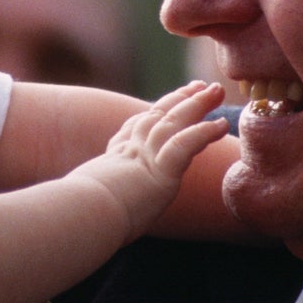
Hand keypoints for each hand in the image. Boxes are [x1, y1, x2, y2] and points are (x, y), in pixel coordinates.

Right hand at [79, 81, 228, 238]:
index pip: (136, 127)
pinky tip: (221, 125)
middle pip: (159, 116)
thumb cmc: (80, 215)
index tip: (170, 100)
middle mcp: (130, 151)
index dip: (155, 111)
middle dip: (180, 98)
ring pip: (175, 122)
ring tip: (217, 91)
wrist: (80, 217)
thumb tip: (92, 213)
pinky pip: (186, 143)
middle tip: (201, 85)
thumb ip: (97, 200)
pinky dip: (205, 132)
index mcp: (114, 158)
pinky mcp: (161, 170)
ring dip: (197, 104)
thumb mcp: (89, 202)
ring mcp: (146, 158)